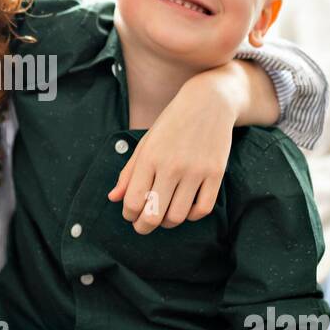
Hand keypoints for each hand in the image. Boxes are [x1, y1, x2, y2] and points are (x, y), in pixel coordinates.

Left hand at [108, 68, 242, 233]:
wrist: (208, 102)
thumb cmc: (172, 124)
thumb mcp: (145, 143)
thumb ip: (128, 172)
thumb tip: (113, 198)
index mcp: (149, 157)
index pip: (132, 201)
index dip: (129, 215)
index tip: (130, 214)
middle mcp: (171, 166)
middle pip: (153, 216)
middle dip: (144, 227)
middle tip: (143, 225)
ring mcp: (196, 171)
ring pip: (178, 216)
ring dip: (167, 222)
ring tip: (164, 215)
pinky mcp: (216, 173)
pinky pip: (202, 209)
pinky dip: (192, 216)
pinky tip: (186, 207)